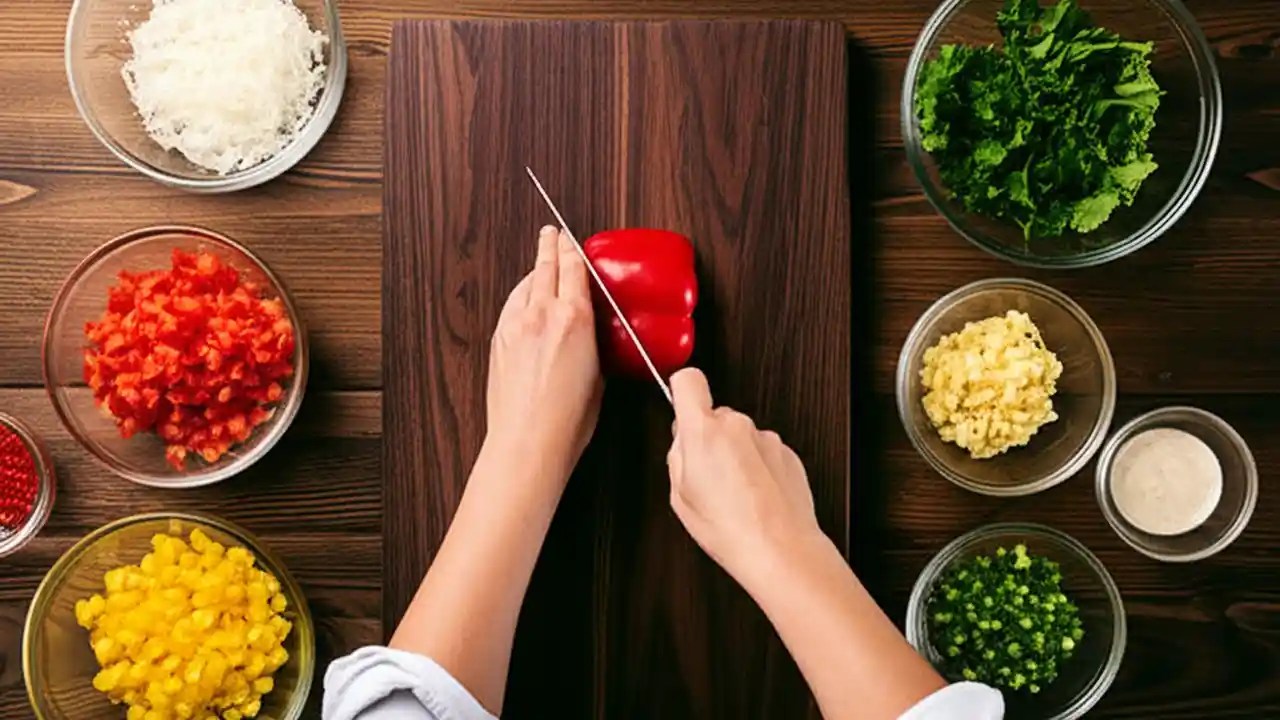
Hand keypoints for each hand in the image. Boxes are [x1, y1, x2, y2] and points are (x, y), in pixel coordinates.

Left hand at [486, 225, 603, 478]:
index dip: (573, 250)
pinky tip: (524, 297)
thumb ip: (594, 345)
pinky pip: (511, 305)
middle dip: (550, 246)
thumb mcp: (599, 375)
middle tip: (552, 232)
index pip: (574, 269)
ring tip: (539, 261)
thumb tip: (590, 336)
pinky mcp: (499, 340)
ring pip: (525, 284)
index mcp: (575, 319)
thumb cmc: (567, 420)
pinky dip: (519, 295)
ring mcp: (516, 325)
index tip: (573, 240)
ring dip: (534, 269)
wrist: (528, 440)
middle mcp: (542, 314)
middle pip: (545, 266)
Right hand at [666, 368, 820, 584]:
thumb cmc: (730, 528)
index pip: (689, 380)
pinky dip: (757, 469)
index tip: (681, 406)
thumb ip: (678, 458)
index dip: (682, 390)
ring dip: (735, 457)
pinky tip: (754, 498)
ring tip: (734, 495)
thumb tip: (682, 443)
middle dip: (709, 439)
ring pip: (741, 437)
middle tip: (707, 477)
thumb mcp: (680, 497)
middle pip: (716, 416)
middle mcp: (739, 427)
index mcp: (705, 432)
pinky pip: (763, 452)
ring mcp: (766, 439)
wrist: (780, 548)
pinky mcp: (787, 453)